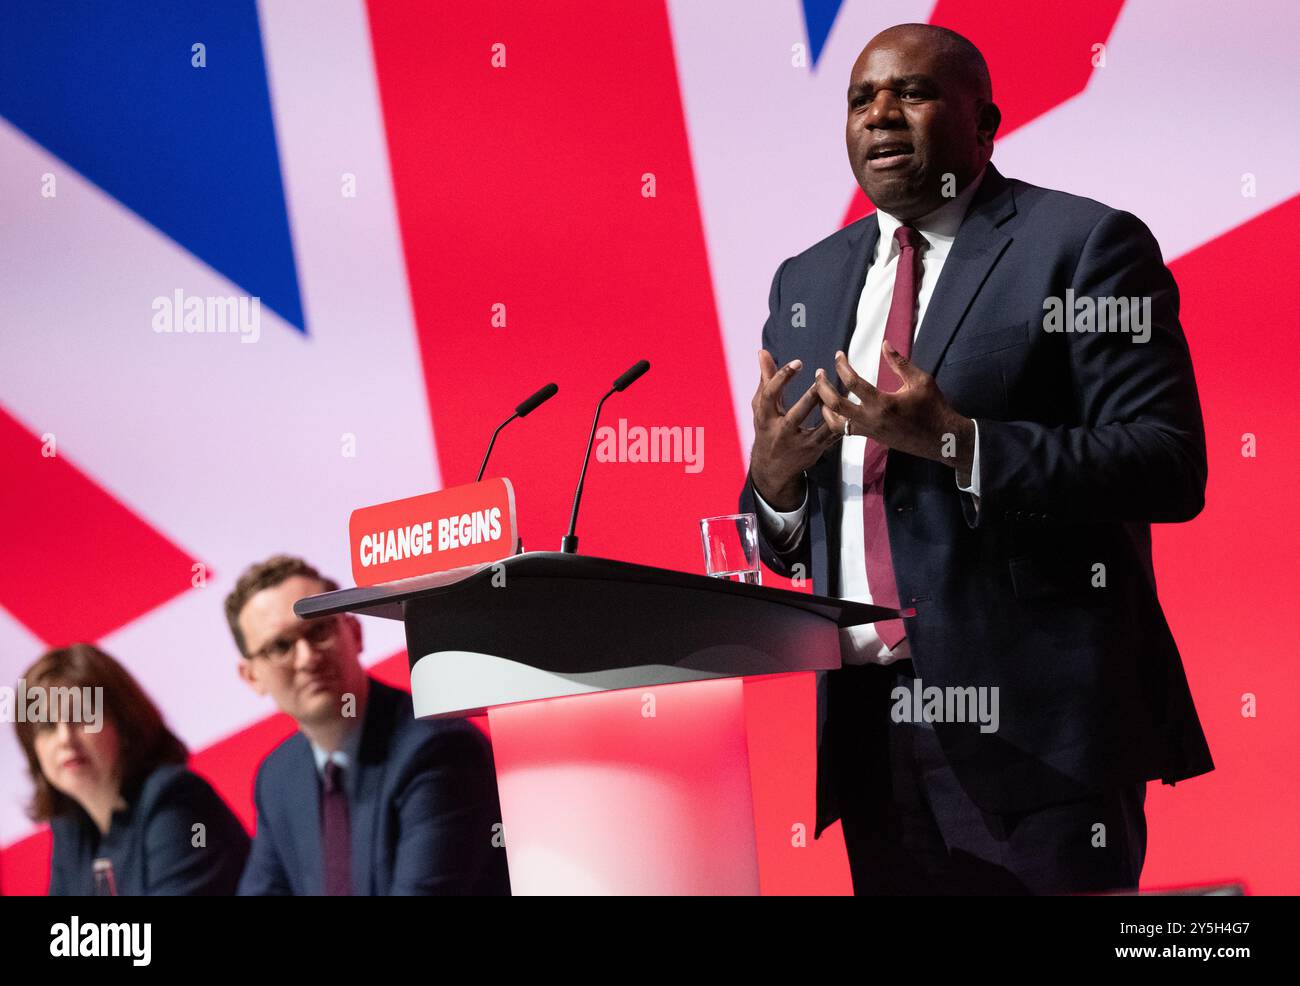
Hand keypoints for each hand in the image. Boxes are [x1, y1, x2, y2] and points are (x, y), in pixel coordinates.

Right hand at [750, 350, 840, 508]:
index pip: (770, 396)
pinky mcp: (815, 449)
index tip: (797, 362)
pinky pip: (831, 435)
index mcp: (765, 418)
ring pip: (817, 428)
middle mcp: (781, 432)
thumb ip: (766, 379)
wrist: (772, 466)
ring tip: (840, 390)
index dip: (782, 378)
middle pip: (795, 416)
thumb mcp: (761, 406)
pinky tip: (849, 406)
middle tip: (821, 377)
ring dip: (829, 410)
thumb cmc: (767, 428)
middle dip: (809, 398)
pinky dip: (841, 421)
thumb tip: (763, 351)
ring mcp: (799, 443)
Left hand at [815, 342, 974, 480]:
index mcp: (883, 403)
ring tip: (819, 394)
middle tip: (819, 374)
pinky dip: (835, 420)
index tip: (838, 355)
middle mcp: (872, 419)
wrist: (942, 439)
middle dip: (823, 388)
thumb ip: (900, 363)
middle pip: (835, 405)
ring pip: (835, 423)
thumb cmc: (934, 407)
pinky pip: (845, 431)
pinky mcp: (871, 438)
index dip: (842, 366)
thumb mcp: (921, 380)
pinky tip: (833, 409)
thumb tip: (884, 344)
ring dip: (824, 408)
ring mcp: (869, 431)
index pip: (853, 383)